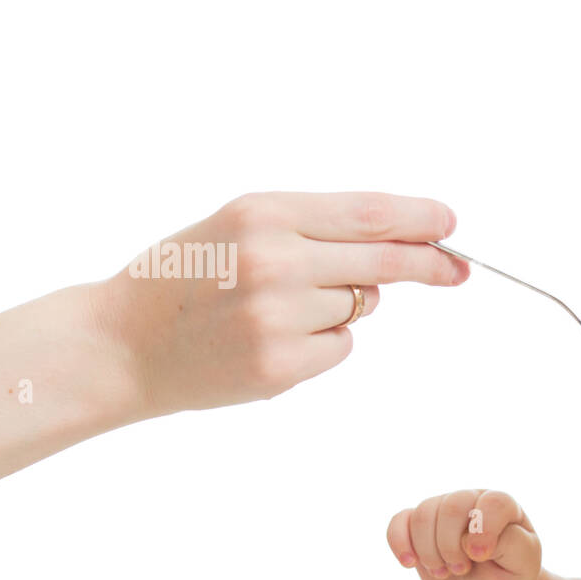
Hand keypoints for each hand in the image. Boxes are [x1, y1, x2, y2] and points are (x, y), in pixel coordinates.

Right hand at [89, 191, 469, 416]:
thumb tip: (401, 241)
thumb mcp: (241, 226)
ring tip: (276, 309)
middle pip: (383, 262)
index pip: (369, 214)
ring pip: (358, 307)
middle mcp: (276, 261)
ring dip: (341, 307)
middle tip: (457, 270)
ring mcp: (280, 317)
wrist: (123, 343)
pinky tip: (272, 341)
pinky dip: (322, 345)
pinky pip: (340, 347)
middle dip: (428, 265)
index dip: (420, 220)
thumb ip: (313, 229)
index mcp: (265, 213)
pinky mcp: (283, 365)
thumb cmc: (187, 278)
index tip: (451, 225)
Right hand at [386, 490, 541, 579]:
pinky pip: (399, 521)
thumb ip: (510, 543)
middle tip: (461, 569)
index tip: (481, 557)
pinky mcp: (418, 527)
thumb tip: (469, 538)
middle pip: (452, 506)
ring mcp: (443, 511)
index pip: (493, 502)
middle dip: (452, 545)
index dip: (484, 529)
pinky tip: (409, 563)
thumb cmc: (509, 576)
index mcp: (503, 507)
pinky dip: (399, 542)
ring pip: (424, 514)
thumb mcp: (523, 564)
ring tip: (444, 572)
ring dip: (430, 551)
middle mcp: (472, 500)